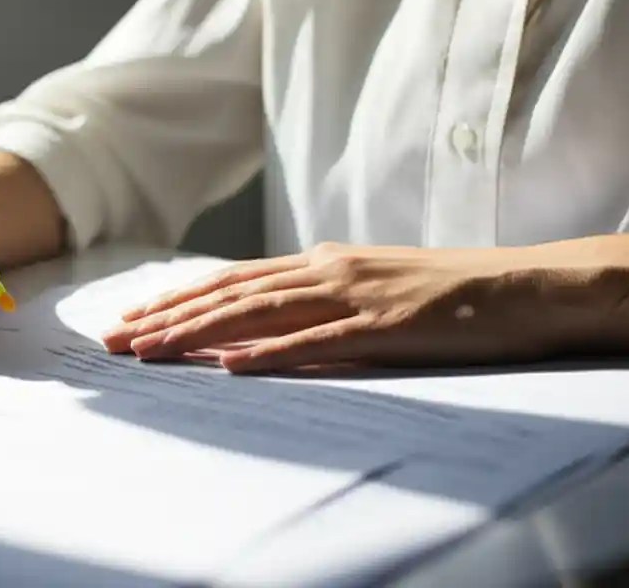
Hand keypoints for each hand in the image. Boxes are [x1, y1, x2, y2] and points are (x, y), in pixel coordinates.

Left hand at [102, 242, 611, 373]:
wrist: (512, 285)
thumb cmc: (436, 291)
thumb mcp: (363, 285)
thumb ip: (309, 299)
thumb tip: (252, 327)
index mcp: (319, 261)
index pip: (231, 279)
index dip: (177, 298)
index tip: (132, 319)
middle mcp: (325, 270)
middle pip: (230, 293)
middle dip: (167, 317)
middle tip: (117, 341)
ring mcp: (352, 296)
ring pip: (259, 312)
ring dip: (199, 333)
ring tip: (152, 351)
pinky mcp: (383, 326)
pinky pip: (318, 341)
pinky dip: (271, 353)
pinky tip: (232, 366)